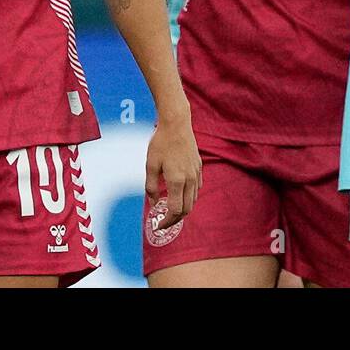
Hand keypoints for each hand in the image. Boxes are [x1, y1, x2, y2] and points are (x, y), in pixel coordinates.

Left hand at [144, 113, 201, 230]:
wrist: (177, 124)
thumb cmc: (161, 143)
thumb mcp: (150, 165)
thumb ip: (151, 187)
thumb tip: (153, 204)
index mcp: (176, 181)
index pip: (175, 210)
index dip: (167, 222)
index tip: (158, 225)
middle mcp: (189, 180)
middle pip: (187, 209)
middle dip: (175, 219)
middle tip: (164, 221)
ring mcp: (196, 174)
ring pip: (193, 200)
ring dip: (183, 209)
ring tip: (171, 209)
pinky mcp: (199, 168)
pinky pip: (197, 189)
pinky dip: (189, 197)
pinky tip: (180, 193)